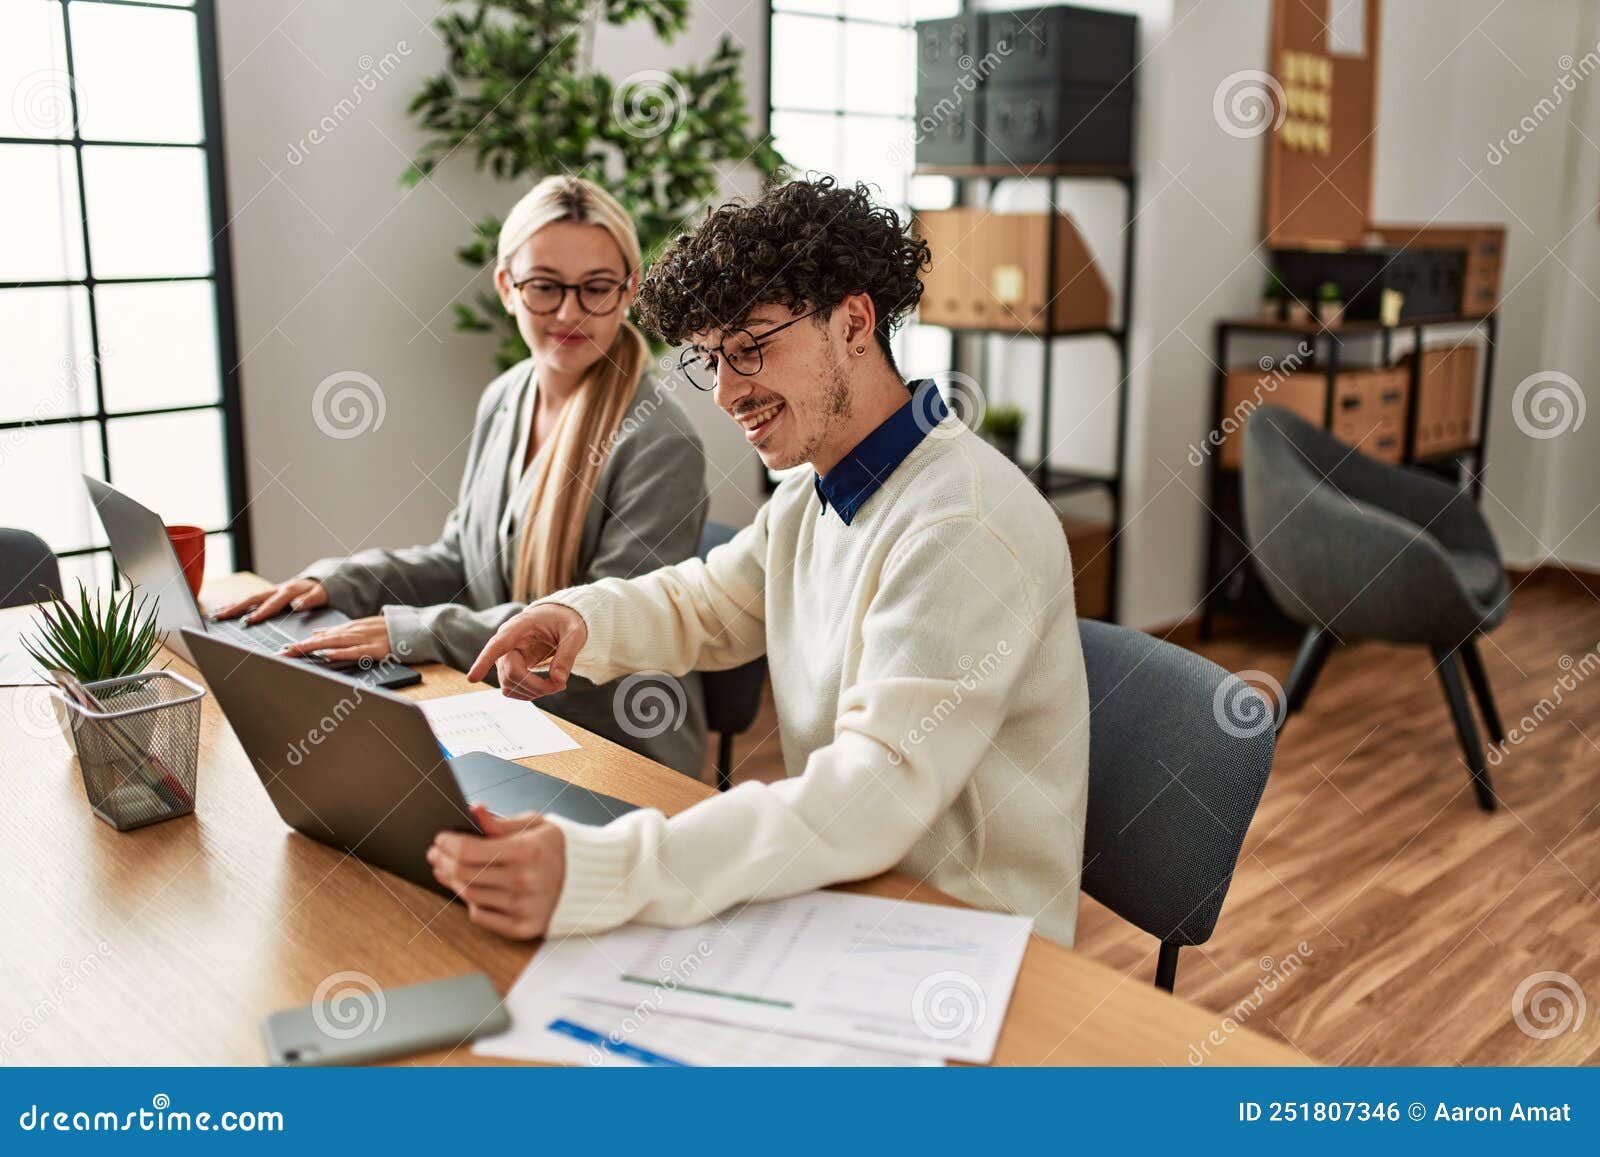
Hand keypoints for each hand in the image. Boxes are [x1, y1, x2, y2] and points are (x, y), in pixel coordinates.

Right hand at [211, 578, 327, 624]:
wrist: (320, 581)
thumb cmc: (321, 591)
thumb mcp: (322, 595)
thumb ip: (310, 600)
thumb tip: (296, 604)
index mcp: (290, 591)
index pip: (273, 603)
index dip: (261, 611)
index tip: (249, 620)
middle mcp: (277, 590)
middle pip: (254, 598)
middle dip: (236, 608)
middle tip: (220, 616)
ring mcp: (270, 592)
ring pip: (248, 599)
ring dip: (232, 606)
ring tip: (215, 614)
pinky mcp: (267, 595)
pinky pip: (250, 600)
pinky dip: (236, 605)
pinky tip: (224, 611)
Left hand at [277, 615, 391, 662]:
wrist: (410, 628)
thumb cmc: (383, 631)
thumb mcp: (358, 627)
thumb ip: (336, 631)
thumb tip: (315, 633)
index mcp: (348, 628)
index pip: (320, 636)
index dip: (300, 643)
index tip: (282, 650)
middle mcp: (353, 632)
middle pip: (323, 639)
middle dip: (301, 646)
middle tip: (283, 654)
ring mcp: (364, 640)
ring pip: (335, 642)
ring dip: (315, 647)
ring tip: (297, 652)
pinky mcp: (376, 649)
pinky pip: (357, 651)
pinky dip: (342, 652)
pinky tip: (329, 654)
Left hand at [428, 804, 565, 939]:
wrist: (589, 880)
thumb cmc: (557, 849)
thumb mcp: (534, 825)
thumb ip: (500, 822)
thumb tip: (474, 810)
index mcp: (527, 852)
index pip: (469, 850)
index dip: (448, 843)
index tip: (441, 838)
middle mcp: (525, 882)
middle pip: (464, 874)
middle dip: (443, 861)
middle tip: (436, 854)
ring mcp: (524, 908)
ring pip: (469, 895)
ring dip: (452, 881)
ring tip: (447, 869)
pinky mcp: (523, 928)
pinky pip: (481, 917)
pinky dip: (470, 902)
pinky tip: (468, 889)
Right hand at [466, 603, 587, 699]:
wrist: (558, 619)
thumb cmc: (564, 621)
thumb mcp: (574, 633)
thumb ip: (567, 655)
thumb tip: (558, 680)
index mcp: (519, 627)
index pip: (497, 645)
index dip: (484, 661)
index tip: (472, 678)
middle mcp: (505, 642)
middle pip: (511, 674)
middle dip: (537, 686)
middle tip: (561, 684)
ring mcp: (504, 657)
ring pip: (509, 686)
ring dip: (533, 692)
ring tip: (556, 682)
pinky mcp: (508, 669)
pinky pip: (511, 689)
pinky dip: (529, 693)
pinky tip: (544, 686)